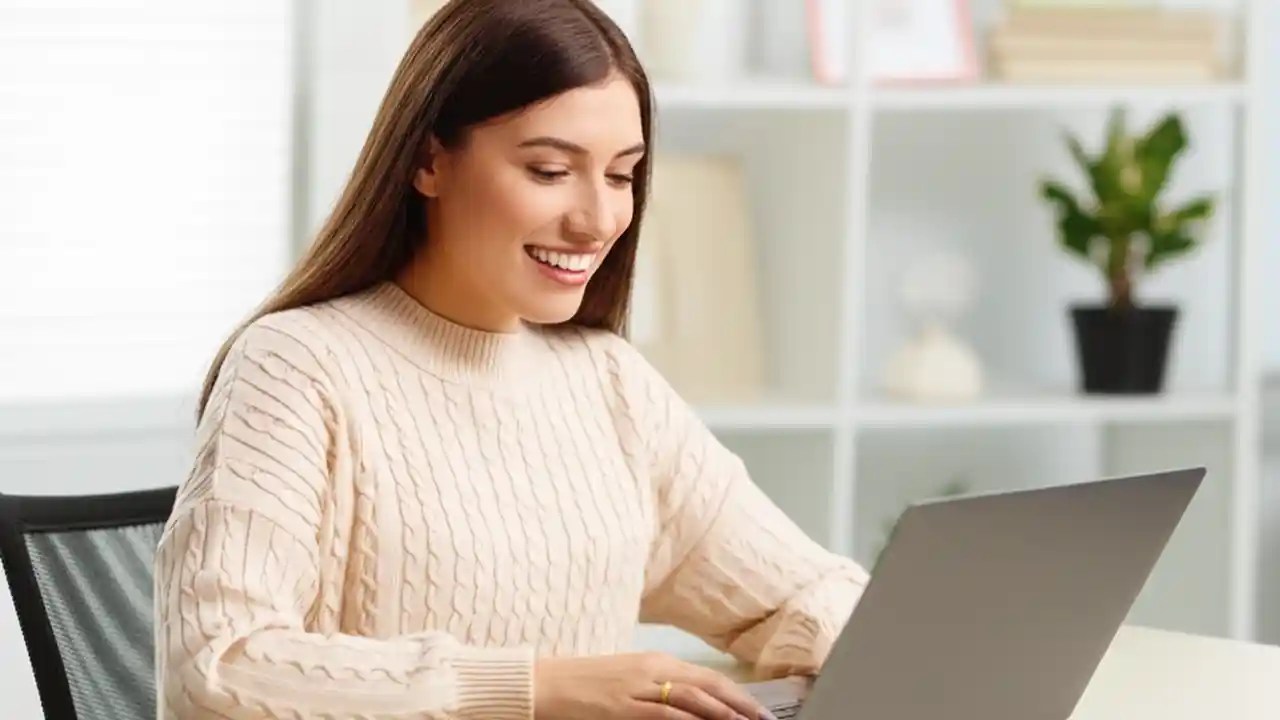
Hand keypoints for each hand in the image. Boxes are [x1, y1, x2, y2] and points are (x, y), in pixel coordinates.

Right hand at [533, 651, 776, 719]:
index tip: (758, 711)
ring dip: (724, 715)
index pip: (707, 677)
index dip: (737, 694)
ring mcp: (638, 688)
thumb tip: (687, 706)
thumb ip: (656, 690)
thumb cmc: (582, 685)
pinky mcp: (623, 708)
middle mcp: (651, 669)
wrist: (542, 684)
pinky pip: (665, 716)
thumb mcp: (626, 681)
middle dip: (741, 704)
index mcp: (654, 661)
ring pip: (693, 699)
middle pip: (708, 685)